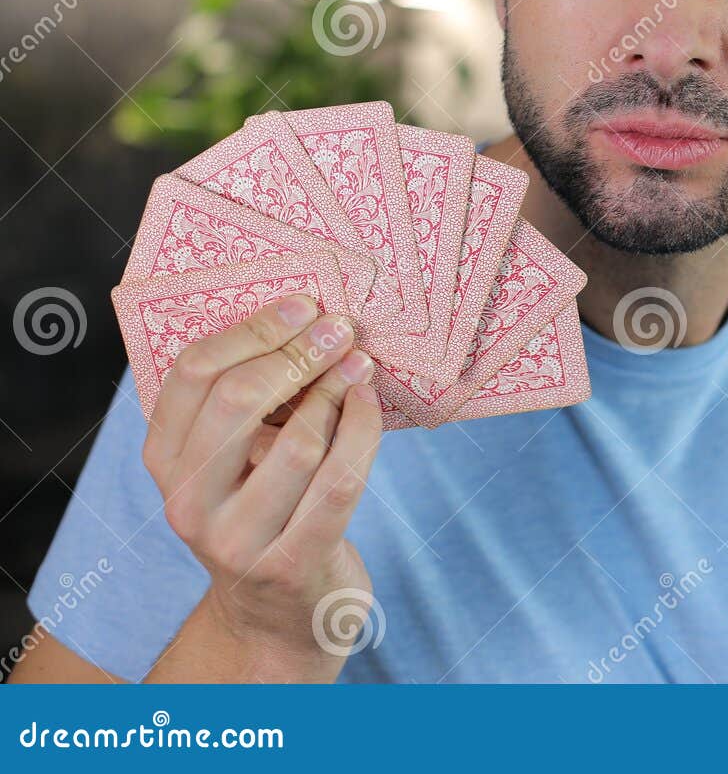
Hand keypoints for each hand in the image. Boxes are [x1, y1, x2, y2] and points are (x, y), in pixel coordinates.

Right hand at [140, 293, 381, 680]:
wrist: (280, 615)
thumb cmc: (267, 509)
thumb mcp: (236, 458)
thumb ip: (249, 401)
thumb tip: (305, 317)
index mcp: (165, 461)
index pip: (193, 374)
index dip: (253, 330)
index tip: (303, 305)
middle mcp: (188, 502)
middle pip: (238, 400)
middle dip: (299, 354)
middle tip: (340, 328)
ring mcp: (236, 540)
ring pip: (298, 442)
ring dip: (337, 392)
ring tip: (360, 364)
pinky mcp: (290, 565)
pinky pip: (340, 481)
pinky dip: (363, 431)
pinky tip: (370, 404)